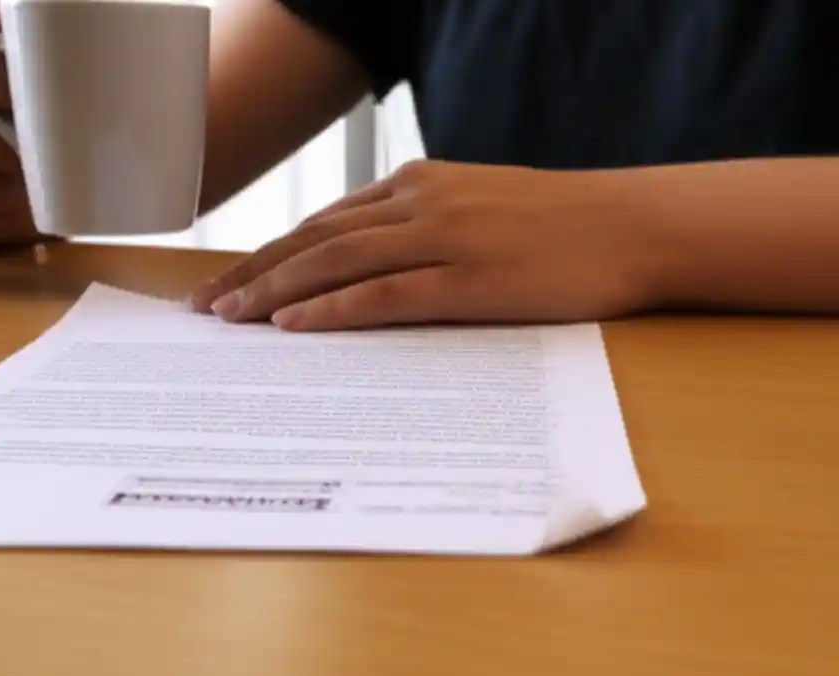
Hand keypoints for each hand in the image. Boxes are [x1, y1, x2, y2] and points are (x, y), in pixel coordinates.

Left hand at [190, 161, 669, 330]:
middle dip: (253, 272)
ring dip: (274, 292)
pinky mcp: (468, 280)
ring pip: (336, 263)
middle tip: (206, 307)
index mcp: (420, 184)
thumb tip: (379, 258)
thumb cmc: (563, 224)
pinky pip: (383, 295)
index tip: (231, 278)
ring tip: (230, 320)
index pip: (326, 220)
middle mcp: (420, 202)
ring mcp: (443, 238)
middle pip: (315, 239)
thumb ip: (428, 224)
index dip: (271, 251)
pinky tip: (294, 328)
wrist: (632, 225)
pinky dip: (331, 310)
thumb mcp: (483, 207)